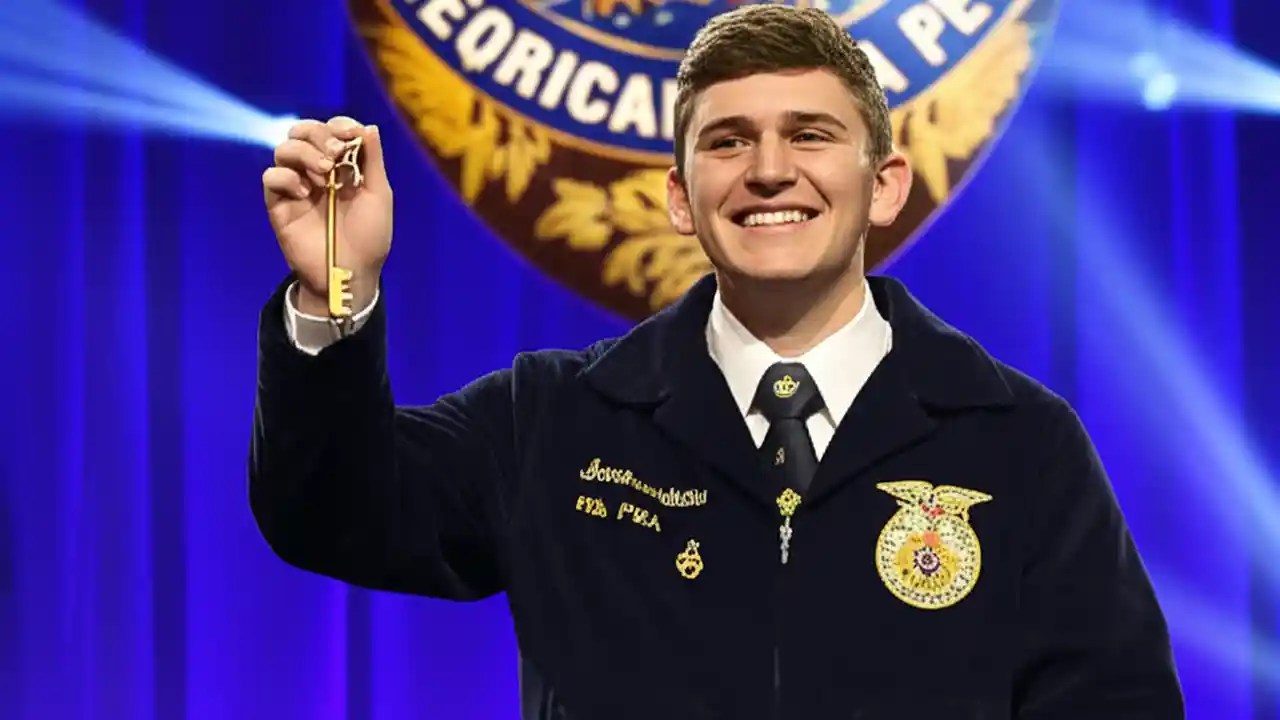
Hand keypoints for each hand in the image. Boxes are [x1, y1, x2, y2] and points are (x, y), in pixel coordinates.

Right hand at [262, 116, 391, 313]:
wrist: (351, 272)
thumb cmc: (370, 237)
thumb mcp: (379, 195)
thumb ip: (372, 161)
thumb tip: (369, 127)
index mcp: (342, 165)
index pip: (331, 129)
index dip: (338, 125)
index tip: (348, 135)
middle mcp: (317, 171)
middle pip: (302, 131)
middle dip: (319, 135)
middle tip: (334, 155)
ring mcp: (297, 186)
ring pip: (284, 148)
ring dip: (304, 154)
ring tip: (324, 178)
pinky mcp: (279, 204)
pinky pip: (271, 176)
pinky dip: (287, 178)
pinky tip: (305, 195)